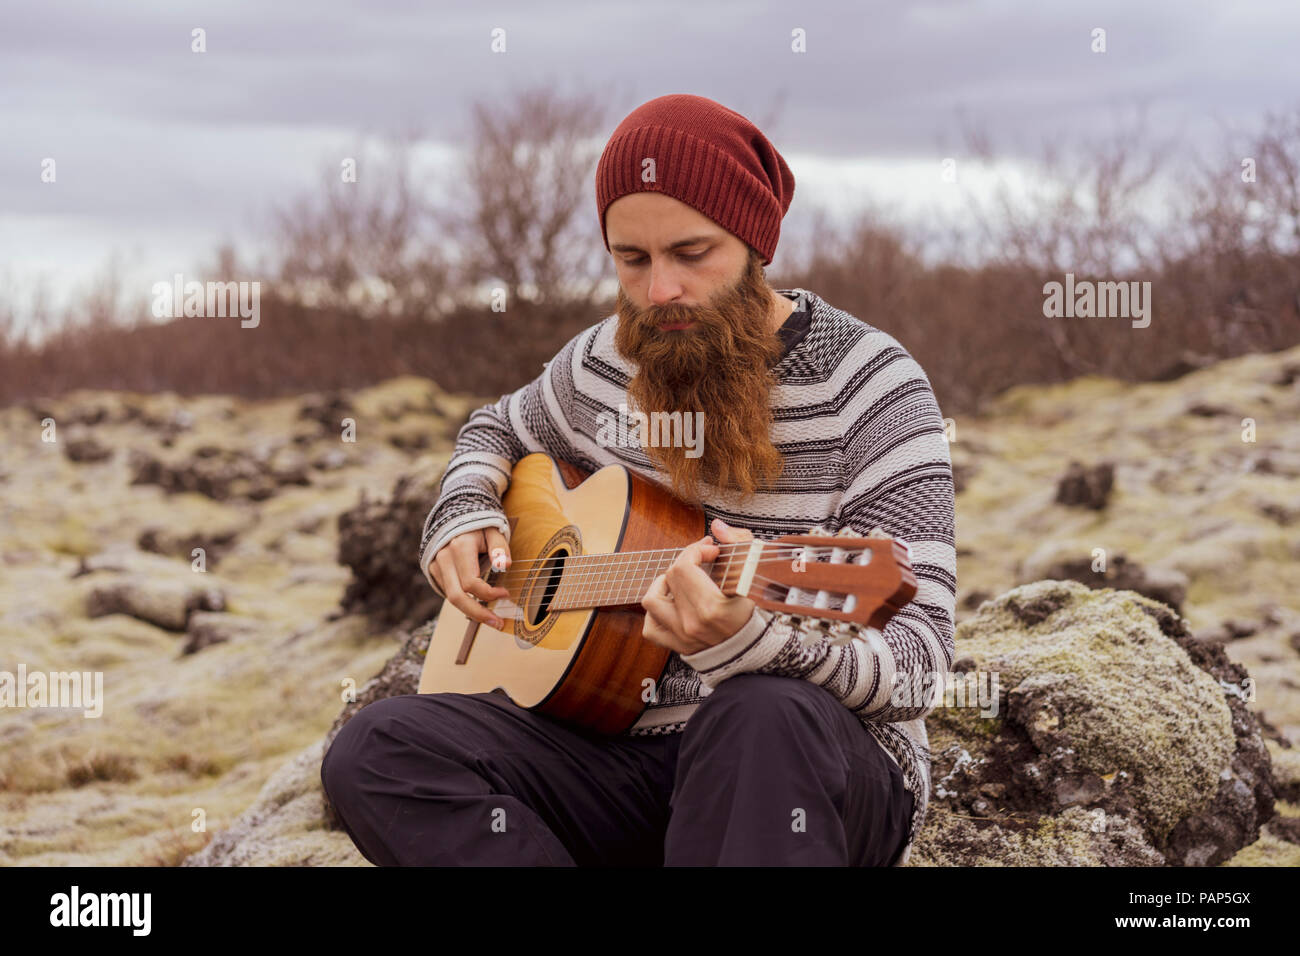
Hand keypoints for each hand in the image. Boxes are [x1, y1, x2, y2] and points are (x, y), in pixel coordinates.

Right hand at [429, 526, 511, 629]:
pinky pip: (448, 592)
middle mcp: (444, 557)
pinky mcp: (433, 571)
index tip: (506, 593)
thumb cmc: (479, 526)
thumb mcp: (494, 530)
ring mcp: (436, 565)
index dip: (490, 593)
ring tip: (490, 619)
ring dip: (471, 612)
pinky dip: (464, 601)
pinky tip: (478, 605)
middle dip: (478, 613)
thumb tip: (504, 565)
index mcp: (460, 547)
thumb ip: (500, 547)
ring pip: (450, 598)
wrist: (454, 517)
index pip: (471, 582)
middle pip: (457, 597)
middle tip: (497, 623)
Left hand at [640, 518, 755, 653]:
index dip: (696, 550)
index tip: (712, 551)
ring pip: (652, 600)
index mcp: (712, 607)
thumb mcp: (753, 572)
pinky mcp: (677, 646)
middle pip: (671, 577)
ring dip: (662, 584)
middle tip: (701, 560)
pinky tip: (671, 603)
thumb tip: (717, 526)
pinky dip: (655, 612)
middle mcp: (693, 623)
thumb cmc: (756, 609)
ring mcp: (682, 636)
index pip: (685, 566)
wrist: (755, 647)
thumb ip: (739, 543)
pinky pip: (650, 628)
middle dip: (685, 560)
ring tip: (680, 580)